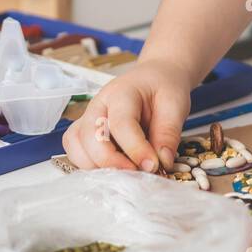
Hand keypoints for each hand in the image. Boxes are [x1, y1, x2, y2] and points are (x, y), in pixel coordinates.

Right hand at [61, 59, 191, 171]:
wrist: (155, 77)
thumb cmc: (163, 87)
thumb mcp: (175, 104)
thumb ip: (168, 133)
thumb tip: (162, 162)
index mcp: (121, 93)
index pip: (120, 124)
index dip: (135, 149)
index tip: (153, 166)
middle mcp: (98, 105)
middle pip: (89, 137)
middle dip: (110, 162)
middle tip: (137, 174)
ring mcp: (89, 118)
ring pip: (76, 146)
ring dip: (96, 166)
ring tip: (125, 172)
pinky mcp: (87, 131)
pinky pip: (76, 151)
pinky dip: (90, 165)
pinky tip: (114, 168)